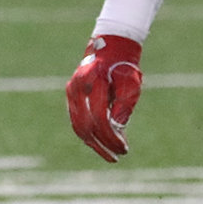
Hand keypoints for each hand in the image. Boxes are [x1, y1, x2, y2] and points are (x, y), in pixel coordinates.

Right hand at [65, 35, 142, 161]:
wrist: (111, 47)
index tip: (123, 150)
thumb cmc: (123, 66)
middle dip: (101, 145)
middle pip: (85, 126)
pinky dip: (89, 133)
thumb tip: (116, 130)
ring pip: (78, 126)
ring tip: (110, 153)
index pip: (100, 118)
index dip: (111, 138)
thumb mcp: (131, 84)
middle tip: (116, 156)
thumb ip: (124, 106)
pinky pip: (77, 120)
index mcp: (93, 82)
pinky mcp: (71, 95)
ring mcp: (71, 91)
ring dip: (93, 143)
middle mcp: (77, 87)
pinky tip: (102, 141)